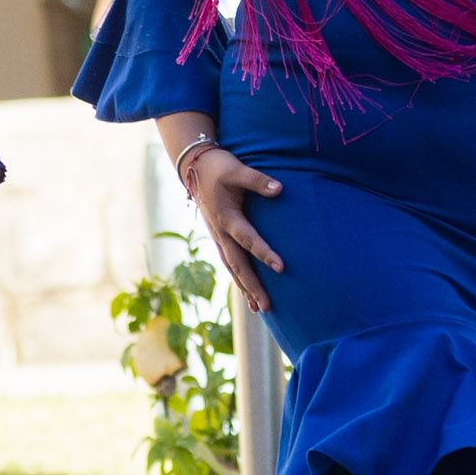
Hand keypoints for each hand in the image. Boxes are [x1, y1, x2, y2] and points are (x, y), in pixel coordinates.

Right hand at [178, 141, 286, 307]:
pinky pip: (229, 262)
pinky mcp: (218, 236)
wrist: (194, 166)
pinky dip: (238, 278)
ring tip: (259, 309)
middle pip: (237, 265)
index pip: (248, 240)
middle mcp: (220, 232)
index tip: (281, 268)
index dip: (264, 253)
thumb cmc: (218, 166)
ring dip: (244, 288)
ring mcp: (217, 236)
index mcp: (226, 217)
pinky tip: (247, 290)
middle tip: (268, 307)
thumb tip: (280, 189)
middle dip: (252, 287)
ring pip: (231, 268)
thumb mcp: (237, 169)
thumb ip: (258, 180)